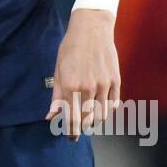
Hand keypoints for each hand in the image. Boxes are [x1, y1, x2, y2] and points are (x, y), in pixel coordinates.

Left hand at [45, 9, 120, 140]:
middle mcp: (88, 88)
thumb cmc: (71, 48)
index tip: (70, 137)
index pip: (71, 118)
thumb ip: (56, 96)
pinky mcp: (116, 81)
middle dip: (81, 129)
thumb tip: (50, 116)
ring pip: (101, 115)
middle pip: (87, 120)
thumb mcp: (58, 70)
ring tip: (88, 121)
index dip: (70, 131)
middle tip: (77, 132)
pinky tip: (100, 110)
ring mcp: (104, 85)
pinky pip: (113, 104)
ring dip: (94, 122)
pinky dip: (107, 111)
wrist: (92, 29)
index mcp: (70, 86)